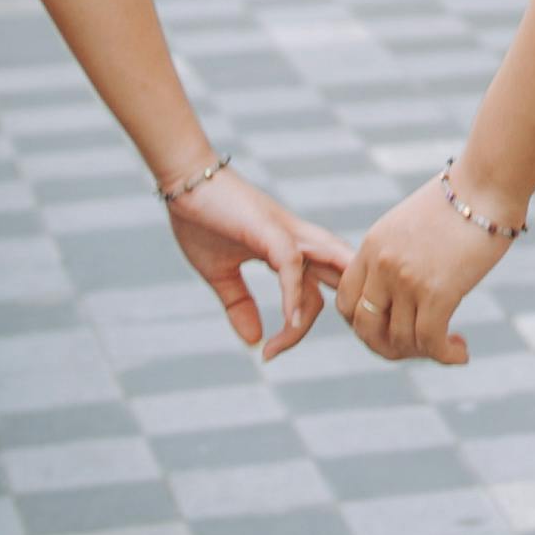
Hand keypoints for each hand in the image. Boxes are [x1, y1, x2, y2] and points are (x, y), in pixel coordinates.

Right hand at [165, 167, 351, 360]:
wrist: (185, 182)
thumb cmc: (202, 220)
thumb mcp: (220, 274)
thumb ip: (239, 304)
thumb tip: (254, 341)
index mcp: (291, 250)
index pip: (315, 293)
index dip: (298, 327)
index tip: (269, 353)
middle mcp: (300, 240)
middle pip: (342, 277)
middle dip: (348, 308)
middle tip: (332, 341)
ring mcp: (289, 233)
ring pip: (332, 265)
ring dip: (333, 301)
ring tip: (322, 334)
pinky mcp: (271, 229)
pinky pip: (293, 266)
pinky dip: (295, 294)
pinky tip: (290, 321)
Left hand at [340, 170, 519, 365]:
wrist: (487, 183)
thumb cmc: (460, 199)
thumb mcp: (411, 224)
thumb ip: (398, 254)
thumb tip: (405, 286)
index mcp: (372, 246)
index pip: (346, 302)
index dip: (364, 325)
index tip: (391, 328)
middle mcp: (383, 265)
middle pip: (366, 328)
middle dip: (389, 346)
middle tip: (417, 347)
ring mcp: (407, 279)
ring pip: (401, 340)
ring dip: (425, 352)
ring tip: (450, 346)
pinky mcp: (438, 292)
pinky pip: (431, 341)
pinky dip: (445, 355)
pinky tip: (461, 352)